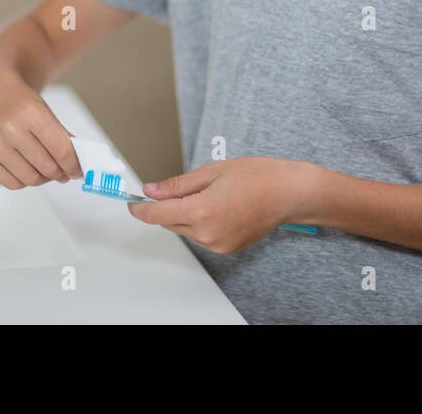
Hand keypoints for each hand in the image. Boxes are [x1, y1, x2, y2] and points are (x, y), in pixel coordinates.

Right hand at [0, 66, 84, 189]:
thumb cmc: (19, 102)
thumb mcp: (45, 111)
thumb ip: (62, 136)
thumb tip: (76, 163)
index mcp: (31, 113)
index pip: (61, 150)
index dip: (73, 165)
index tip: (77, 171)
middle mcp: (10, 128)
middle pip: (47, 166)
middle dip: (60, 173)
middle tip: (64, 173)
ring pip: (30, 178)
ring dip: (44, 179)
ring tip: (47, 173)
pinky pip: (11, 183)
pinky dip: (25, 182)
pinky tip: (29, 172)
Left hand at [127, 157, 314, 253]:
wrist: (288, 194)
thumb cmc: (258, 177)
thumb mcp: (212, 171)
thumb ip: (177, 185)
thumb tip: (151, 190)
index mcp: (202, 210)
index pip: (157, 215)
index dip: (140, 208)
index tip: (133, 202)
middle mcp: (207, 233)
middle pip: (169, 222)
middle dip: (166, 207)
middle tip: (174, 188)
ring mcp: (218, 244)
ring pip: (185, 229)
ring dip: (185, 214)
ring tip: (209, 193)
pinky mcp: (226, 249)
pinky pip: (201, 236)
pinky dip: (200, 222)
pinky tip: (218, 206)